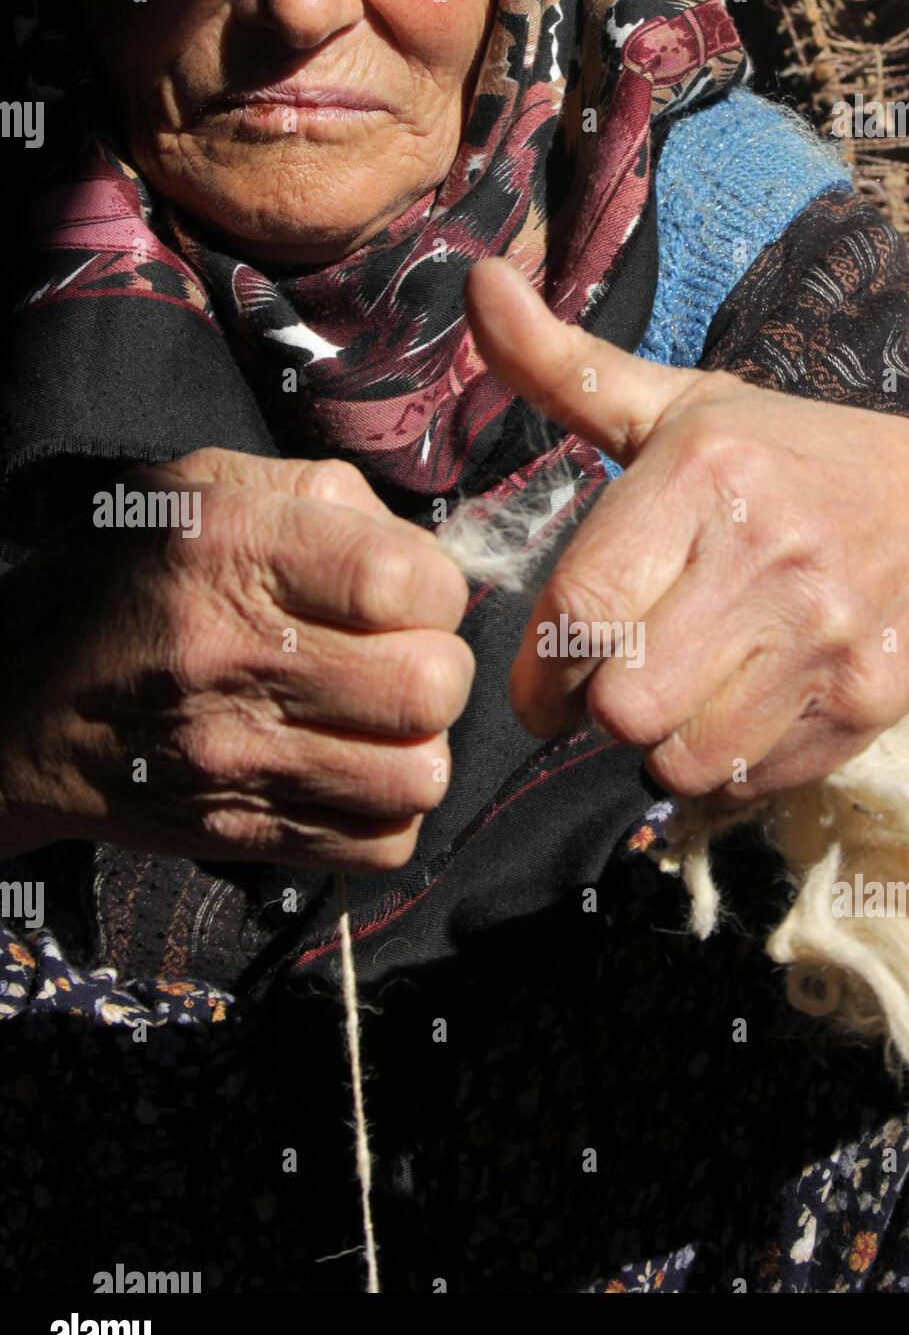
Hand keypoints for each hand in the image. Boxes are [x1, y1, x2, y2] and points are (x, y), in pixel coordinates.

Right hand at [0, 449, 474, 868]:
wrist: (17, 708)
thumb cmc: (127, 584)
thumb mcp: (203, 489)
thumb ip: (328, 495)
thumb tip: (430, 554)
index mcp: (235, 550)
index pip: (412, 582)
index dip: (438, 588)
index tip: (410, 594)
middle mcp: (238, 657)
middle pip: (432, 685)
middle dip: (440, 667)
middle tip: (402, 660)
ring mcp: (240, 758)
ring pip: (421, 776)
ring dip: (419, 747)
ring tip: (380, 724)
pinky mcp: (243, 834)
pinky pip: (382, 846)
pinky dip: (387, 814)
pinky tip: (352, 774)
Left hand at [465, 258, 908, 804]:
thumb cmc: (791, 463)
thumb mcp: (686, 409)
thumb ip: (569, 370)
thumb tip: (476, 284)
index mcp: (706, 471)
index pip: (581, 609)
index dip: (537, 676)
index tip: (539, 692)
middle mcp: (768, 554)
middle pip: (622, 705)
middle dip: (600, 712)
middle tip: (614, 689)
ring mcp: (826, 634)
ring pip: (681, 757)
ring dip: (662, 746)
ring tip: (682, 699)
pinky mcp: (865, 700)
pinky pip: (747, 777)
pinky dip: (728, 763)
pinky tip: (744, 711)